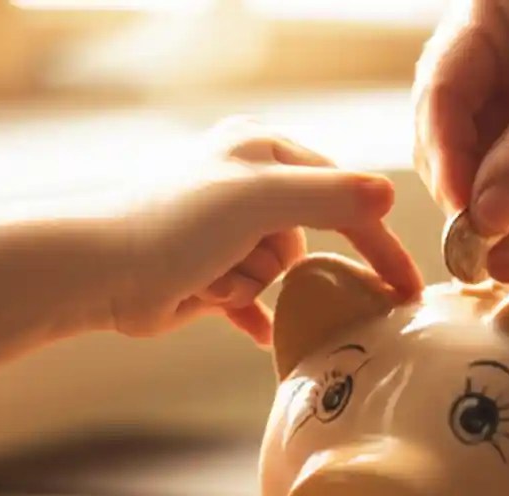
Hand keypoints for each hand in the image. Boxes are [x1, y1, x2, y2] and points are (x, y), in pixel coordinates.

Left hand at [102, 119, 422, 343]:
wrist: (102, 272)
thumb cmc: (177, 224)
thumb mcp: (262, 198)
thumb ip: (330, 196)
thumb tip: (388, 195)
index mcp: (259, 150)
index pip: (338, 193)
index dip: (374, 238)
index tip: (406, 285)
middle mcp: (244, 186)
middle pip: (304, 238)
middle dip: (278, 260)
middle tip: (239, 257)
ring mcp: (225, 233)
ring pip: (278, 274)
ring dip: (250, 284)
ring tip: (210, 278)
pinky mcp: (209, 276)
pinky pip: (254, 303)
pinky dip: (253, 315)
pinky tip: (259, 333)